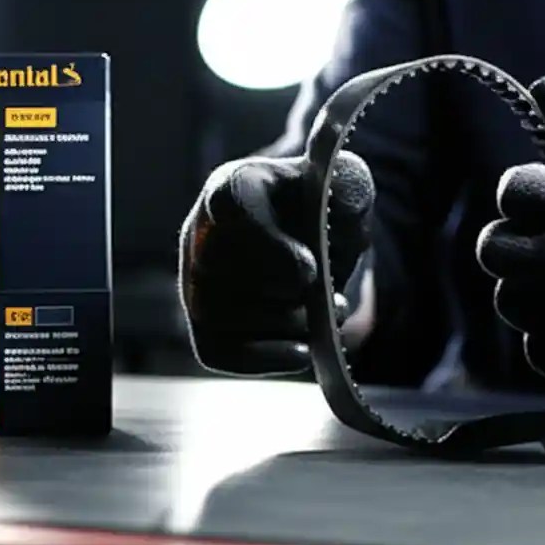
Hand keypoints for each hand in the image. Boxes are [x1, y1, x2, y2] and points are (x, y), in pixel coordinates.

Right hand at [179, 152, 373, 374]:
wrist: (309, 244)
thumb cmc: (321, 212)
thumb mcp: (344, 189)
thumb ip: (349, 191)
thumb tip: (342, 211)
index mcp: (234, 185)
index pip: (227, 202)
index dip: (265, 241)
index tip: (309, 271)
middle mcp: (200, 231)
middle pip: (218, 266)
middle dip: (283, 292)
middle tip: (327, 296)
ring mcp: (194, 281)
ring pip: (216, 313)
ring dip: (281, 324)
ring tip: (321, 317)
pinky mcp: (203, 326)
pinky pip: (218, 352)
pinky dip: (265, 358)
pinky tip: (301, 350)